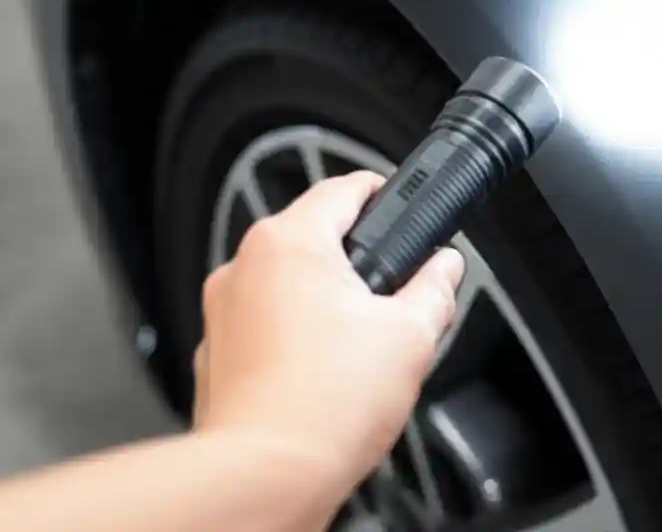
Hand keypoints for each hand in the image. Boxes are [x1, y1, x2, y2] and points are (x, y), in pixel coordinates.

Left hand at [190, 171, 462, 502]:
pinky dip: (295, 338)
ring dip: (324, 302)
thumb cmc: (325, 405)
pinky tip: (327, 374)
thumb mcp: (412, 335)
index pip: (343, 188)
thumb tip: (445, 269)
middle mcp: (244, 266)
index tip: (399, 200)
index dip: (382, 191)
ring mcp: (224, 311)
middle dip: (357, 259)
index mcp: (290, 242)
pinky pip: (265, 327)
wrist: (266, 473)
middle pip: (314, 238)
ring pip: (287, 285)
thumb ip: (435, 288)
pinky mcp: (216, 353)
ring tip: (362, 345)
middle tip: (395, 291)